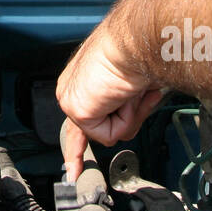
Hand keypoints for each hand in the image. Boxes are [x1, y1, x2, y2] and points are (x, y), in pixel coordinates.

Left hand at [56, 24, 164, 181]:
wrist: (136, 39)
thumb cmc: (139, 48)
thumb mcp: (132, 82)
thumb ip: (127, 102)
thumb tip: (140, 104)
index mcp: (83, 79)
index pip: (77, 120)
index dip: (76, 148)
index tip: (71, 171)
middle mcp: (72, 89)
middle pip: (100, 129)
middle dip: (127, 117)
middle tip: (135, 90)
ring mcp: (72, 100)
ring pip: (109, 133)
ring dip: (130, 115)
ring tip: (130, 88)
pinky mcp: (77, 110)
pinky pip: (108, 134)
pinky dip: (125, 118)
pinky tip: (121, 95)